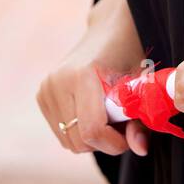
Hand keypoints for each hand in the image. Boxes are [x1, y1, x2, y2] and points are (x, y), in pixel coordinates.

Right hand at [36, 21, 150, 159]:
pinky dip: (80, 132)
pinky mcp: (42, 96)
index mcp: (81, 75)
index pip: (91, 130)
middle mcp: (57, 83)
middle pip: (79, 141)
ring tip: (108, 116)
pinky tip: (93, 113)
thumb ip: (141, 120)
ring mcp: (45, 90)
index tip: (130, 135)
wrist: (109, 34)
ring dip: (92, 139)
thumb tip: (141, 149)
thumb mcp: (141, 86)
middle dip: (105, 142)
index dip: (113, 143)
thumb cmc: (130, 56)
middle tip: (122, 124)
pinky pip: (62, 133)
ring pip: (69, 141)